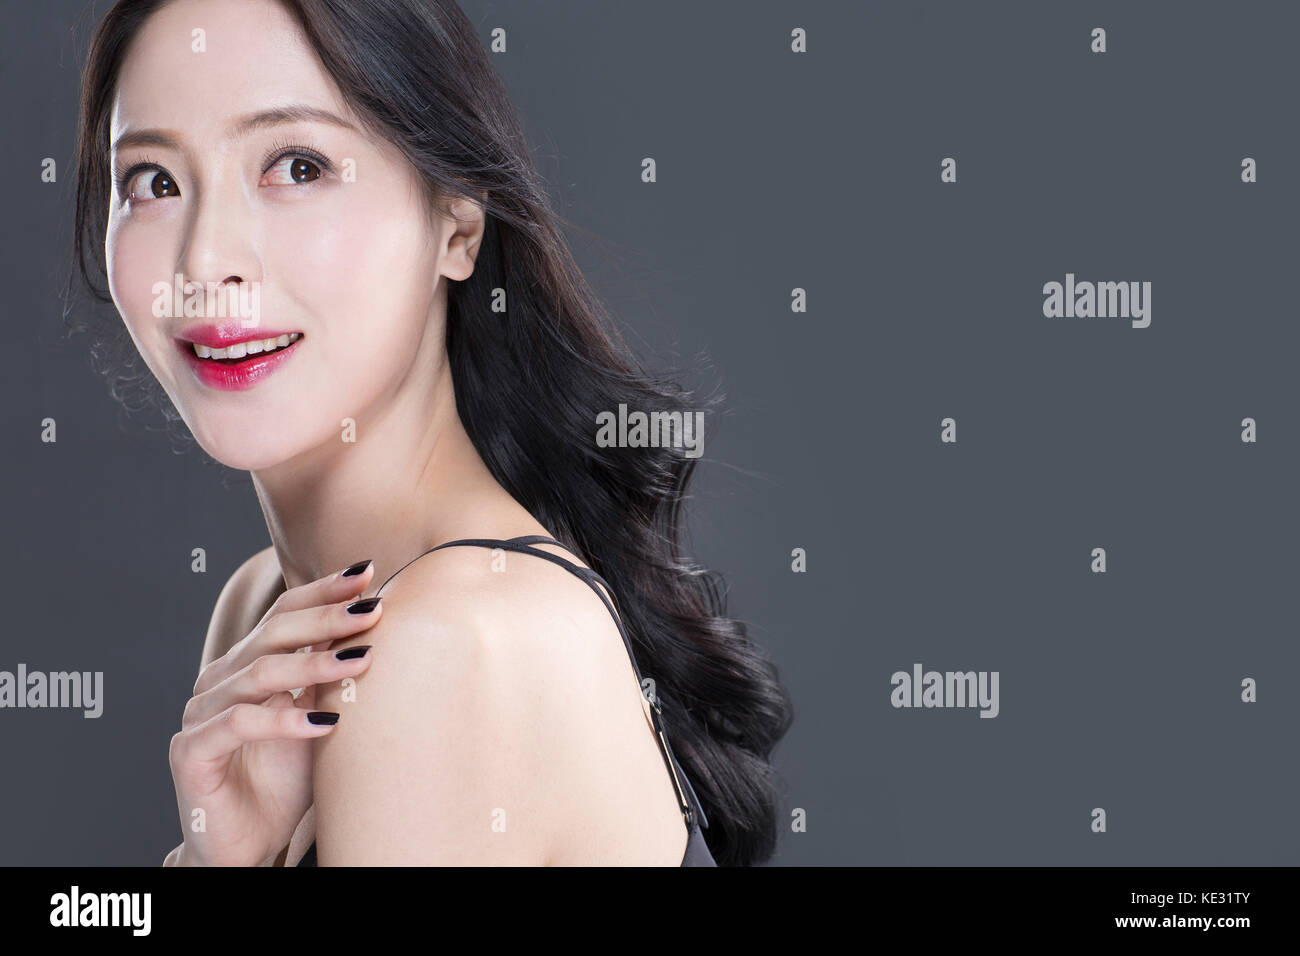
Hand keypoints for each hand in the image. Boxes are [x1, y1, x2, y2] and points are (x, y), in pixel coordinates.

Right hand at [167, 561, 383, 865]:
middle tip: (372, 610)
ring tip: (362, 661)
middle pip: (272, 635)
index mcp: (245, 665)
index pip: (283, 614)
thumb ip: (329, 676)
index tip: (367, 574)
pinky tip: (326, 723)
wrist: (248, 844)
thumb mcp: (317, 718)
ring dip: (314, 665)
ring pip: (259, 675)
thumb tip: (371, 624)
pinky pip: (239, 725)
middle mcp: (219, 682)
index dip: (323, 592)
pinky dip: (285, 721)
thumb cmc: (284, 781)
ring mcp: (200, 714)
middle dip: (326, 619)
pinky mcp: (191, 752)